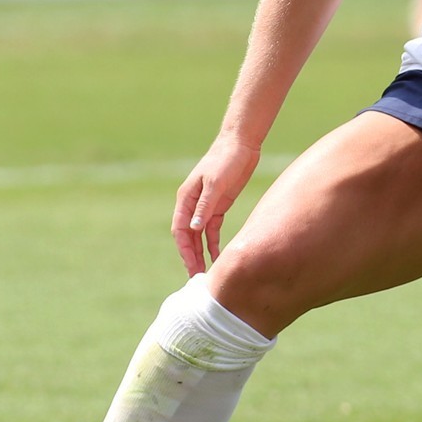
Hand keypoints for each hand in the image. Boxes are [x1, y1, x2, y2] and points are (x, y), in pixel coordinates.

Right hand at [172, 137, 260, 274]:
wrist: (241, 144)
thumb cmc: (226, 159)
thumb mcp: (216, 183)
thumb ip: (205, 206)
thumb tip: (193, 230)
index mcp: (185, 198)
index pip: (180, 230)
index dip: (184, 250)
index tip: (191, 267)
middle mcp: (192, 204)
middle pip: (187, 236)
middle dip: (191, 256)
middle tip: (197, 278)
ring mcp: (205, 206)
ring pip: (199, 235)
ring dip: (201, 253)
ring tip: (206, 273)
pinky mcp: (219, 205)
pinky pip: (212, 230)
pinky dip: (214, 243)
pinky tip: (218, 256)